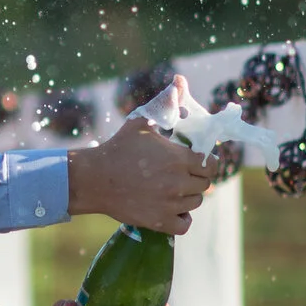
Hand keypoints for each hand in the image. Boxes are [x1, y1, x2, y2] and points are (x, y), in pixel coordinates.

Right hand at [65, 81, 214, 233]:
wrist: (94, 178)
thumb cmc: (118, 148)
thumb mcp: (141, 122)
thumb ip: (165, 103)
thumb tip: (179, 81)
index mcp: (178, 158)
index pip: (211, 165)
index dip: (207, 162)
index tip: (197, 160)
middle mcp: (178, 183)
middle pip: (204, 185)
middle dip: (196, 178)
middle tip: (181, 173)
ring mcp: (169, 204)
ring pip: (195, 203)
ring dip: (188, 196)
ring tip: (172, 189)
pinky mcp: (158, 221)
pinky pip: (184, 224)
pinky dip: (182, 218)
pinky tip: (172, 208)